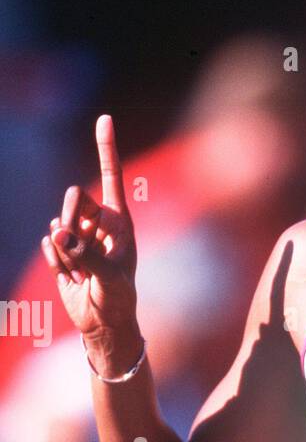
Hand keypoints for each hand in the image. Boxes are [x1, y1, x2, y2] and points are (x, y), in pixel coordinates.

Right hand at [41, 114, 138, 336]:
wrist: (104, 322)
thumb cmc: (119, 298)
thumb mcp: (112, 279)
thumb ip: (87, 255)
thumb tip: (58, 234)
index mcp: (120, 221)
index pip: (112, 176)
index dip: (106, 147)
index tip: (104, 118)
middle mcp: (99, 222)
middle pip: (74, 198)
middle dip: (72, 221)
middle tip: (80, 249)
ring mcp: (79, 234)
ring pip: (58, 223)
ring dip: (65, 251)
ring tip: (83, 272)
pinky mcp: (62, 249)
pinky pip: (49, 244)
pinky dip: (56, 261)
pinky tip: (71, 276)